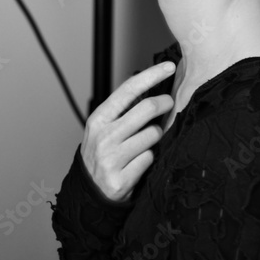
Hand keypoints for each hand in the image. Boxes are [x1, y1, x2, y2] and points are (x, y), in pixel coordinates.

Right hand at [80, 62, 174, 202]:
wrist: (90, 192)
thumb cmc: (103, 153)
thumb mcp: (104, 128)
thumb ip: (123, 110)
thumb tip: (151, 86)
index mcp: (99, 119)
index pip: (128, 90)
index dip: (151, 75)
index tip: (169, 67)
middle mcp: (103, 137)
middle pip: (146, 109)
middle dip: (164, 103)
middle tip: (169, 103)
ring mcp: (112, 159)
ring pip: (153, 135)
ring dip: (157, 136)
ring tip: (147, 141)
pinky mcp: (121, 179)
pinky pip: (150, 158)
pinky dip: (150, 158)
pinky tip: (140, 162)